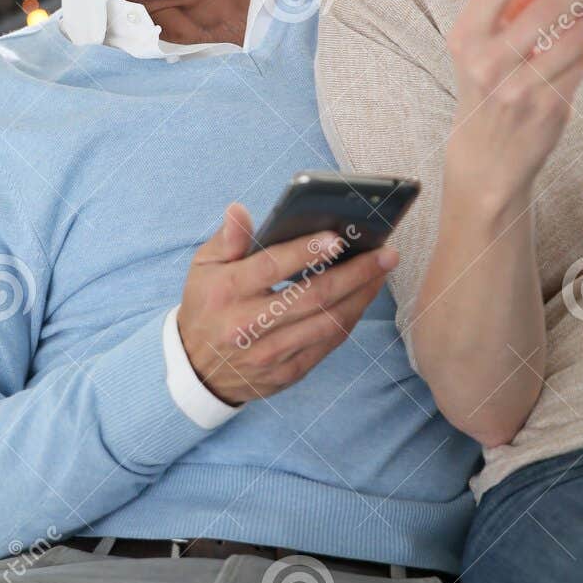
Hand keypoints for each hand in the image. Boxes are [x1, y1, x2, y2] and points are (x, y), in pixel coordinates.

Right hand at [175, 203, 396, 404]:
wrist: (198, 370)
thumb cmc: (206, 306)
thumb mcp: (203, 267)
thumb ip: (227, 239)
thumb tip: (240, 210)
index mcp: (227, 291)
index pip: (271, 266)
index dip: (307, 251)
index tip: (338, 237)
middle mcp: (248, 324)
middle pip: (312, 296)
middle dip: (355, 273)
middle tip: (384, 254)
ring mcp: (270, 353)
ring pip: (327, 323)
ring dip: (361, 296)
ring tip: (381, 272)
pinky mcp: (288, 372)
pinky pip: (327, 344)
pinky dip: (350, 319)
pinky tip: (363, 297)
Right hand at [445, 0, 582, 212]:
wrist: (485, 160)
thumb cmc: (486, 94)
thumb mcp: (481, 50)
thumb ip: (509, 12)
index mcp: (467, 39)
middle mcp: (489, 62)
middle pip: (545, 8)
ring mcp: (520, 88)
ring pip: (573, 39)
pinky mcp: (549, 108)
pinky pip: (581, 66)